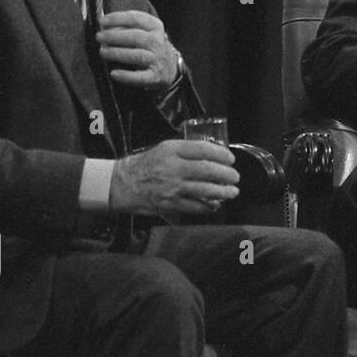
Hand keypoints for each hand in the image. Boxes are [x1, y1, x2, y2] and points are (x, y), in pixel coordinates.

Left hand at [96, 10, 180, 90]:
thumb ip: (126, 26)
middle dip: (115, 36)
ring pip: (138, 55)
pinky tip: (114, 74)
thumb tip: (103, 26)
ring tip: (103, 52)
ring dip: (118, 53)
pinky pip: (140, 77)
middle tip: (99, 37)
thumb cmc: (147, 45)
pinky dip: (127, 76)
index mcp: (155, 27)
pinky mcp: (154, 76)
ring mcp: (157, 59)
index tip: (102, 21)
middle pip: (136, 37)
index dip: (117, 19)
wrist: (167, 66)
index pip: (136, 19)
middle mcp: (158, 42)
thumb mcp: (143, 30)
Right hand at [110, 139, 239, 215]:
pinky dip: (209, 206)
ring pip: (205, 190)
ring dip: (223, 192)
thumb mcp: (164, 149)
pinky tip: (216, 205)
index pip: (203, 149)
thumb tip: (214, 154)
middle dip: (226, 174)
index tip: (230, 159)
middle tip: (235, 177)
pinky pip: (195, 206)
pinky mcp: (169, 204)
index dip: (221, 154)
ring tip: (233, 192)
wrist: (120, 184)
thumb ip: (186, 151)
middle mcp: (173, 167)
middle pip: (208, 170)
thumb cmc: (145, 164)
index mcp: (172, 150)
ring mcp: (172, 187)